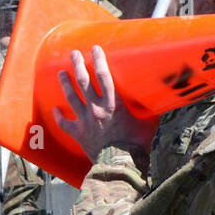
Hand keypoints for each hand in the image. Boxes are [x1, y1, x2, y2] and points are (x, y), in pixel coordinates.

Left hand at [51, 46, 156, 162]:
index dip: (98, 60)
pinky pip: (65, 123)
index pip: (104, 75)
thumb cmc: (136, 145)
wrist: (120, 165)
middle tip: (73, 54)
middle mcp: (97, 109)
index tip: (94, 48)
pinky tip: (55, 109)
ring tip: (61, 73)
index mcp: (113, 103)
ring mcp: (85, 121)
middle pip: (83, 82)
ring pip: (71, 98)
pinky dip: (59, 116)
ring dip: (65, 84)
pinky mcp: (78, 134)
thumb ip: (147, 111)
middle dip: (78, 66)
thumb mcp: (147, 123)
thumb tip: (159, 102)